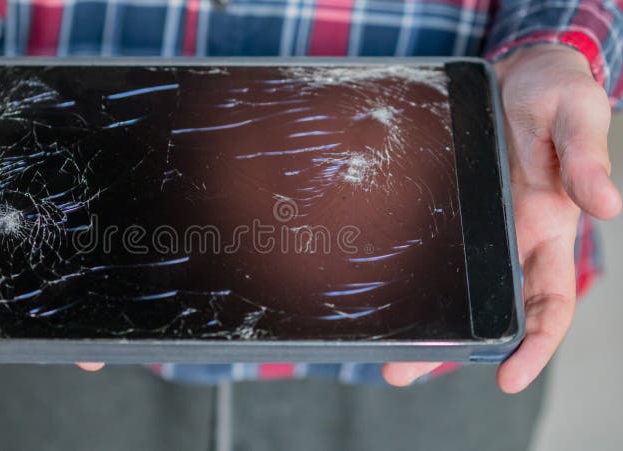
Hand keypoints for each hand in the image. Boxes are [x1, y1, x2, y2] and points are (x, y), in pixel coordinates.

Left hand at [382, 44, 621, 390]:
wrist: (517, 70)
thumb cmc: (556, 93)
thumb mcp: (576, 114)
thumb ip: (587, 158)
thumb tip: (607, 206)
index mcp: (548, 229)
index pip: (548, 303)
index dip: (534, 345)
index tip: (509, 377)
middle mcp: (509, 239)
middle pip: (484, 310)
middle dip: (450, 349)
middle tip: (401, 372)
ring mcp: (474, 226)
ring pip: (448, 287)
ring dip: (419, 323)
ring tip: (378, 352)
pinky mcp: (443, 205)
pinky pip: (424, 246)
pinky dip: (405, 272)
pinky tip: (373, 287)